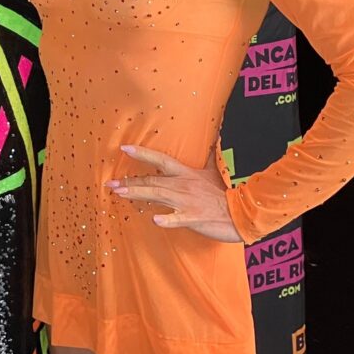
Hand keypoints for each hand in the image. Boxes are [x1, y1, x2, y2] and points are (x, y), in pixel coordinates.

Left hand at [105, 144, 242, 242]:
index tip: (124, 148)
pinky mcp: (193, 218)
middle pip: (152, 180)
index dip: (142, 153)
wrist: (243, 211)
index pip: (160, 160)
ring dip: (137, 194)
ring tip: (119, 193)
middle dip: (130, 181)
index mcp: (186, 173)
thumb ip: (207, 155)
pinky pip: (178, 219)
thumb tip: (214, 134)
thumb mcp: (214, 171)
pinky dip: (167, 219)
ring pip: (158, 195)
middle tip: (110, 183)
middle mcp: (183, 185)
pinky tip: (154, 220)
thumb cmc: (226, 192)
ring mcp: (187, 202)